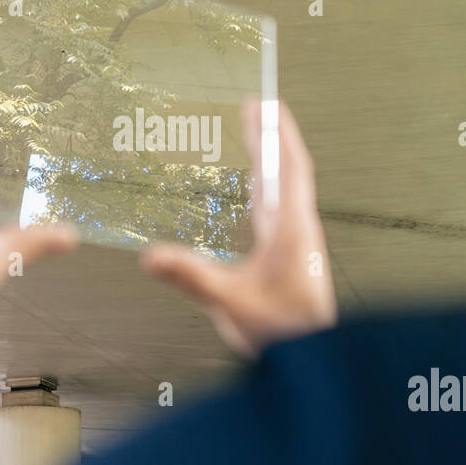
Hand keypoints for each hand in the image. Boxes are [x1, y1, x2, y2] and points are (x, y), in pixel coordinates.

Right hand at [141, 100, 336, 356]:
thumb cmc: (286, 333)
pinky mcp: (291, 258)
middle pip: (288, 170)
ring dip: (271, 160)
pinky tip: (254, 192)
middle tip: (257, 106)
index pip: (289, 168)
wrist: (315, 360)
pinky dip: (267, 188)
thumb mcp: (232, 303)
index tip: (267, 104)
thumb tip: (151, 256)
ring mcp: (297, 244)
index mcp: (292, 230)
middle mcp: (299, 231)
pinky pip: (280, 210)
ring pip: (285, 189)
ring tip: (254, 136)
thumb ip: (191, 277)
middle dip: (272, 136)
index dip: (277, 134)